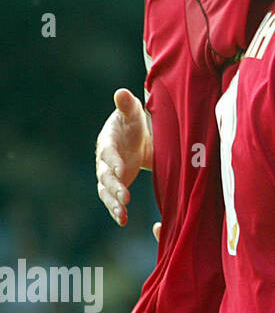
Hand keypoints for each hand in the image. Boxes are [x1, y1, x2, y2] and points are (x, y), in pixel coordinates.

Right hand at [95, 88, 152, 225]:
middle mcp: (104, 161)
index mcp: (108, 142)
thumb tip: (122, 92)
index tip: (121, 170)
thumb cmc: (132, 124)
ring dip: (113, 204)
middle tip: (125, 198)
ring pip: (106, 192)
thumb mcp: (132, 114)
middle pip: (106, 176)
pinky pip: (112, 201)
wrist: (133, 137)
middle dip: (114, 187)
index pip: (108, 153)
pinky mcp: (115, 187)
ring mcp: (108, 176)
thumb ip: (127, 106)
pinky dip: (116, 211)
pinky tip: (122, 221)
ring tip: (122, 216)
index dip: (113, 161)